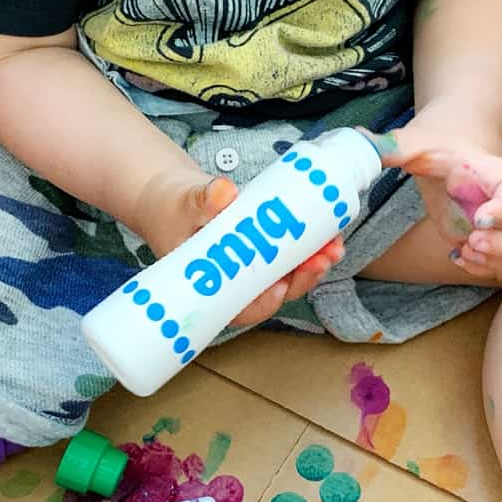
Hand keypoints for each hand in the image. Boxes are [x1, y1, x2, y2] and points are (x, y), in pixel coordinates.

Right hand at [134, 167, 343, 326]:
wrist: (168, 196)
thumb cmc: (168, 208)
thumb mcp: (183, 203)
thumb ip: (202, 199)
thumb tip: (224, 192)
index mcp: (210, 287)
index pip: (240, 308)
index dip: (263, 304)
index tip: (280, 288)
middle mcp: (234, 283)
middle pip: (273, 293)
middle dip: (302, 278)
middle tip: (323, 258)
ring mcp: (250, 267)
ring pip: (286, 275)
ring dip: (313, 263)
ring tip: (334, 245)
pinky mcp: (260, 249)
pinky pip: (287, 254)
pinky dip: (308, 247)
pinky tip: (327, 235)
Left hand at [370, 122, 501, 279]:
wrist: (447, 139)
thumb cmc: (433, 138)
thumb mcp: (410, 140)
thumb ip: (389, 146)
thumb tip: (355, 141)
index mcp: (489, 169)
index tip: (478, 220)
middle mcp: (501, 196)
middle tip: (471, 243)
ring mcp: (496, 218)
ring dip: (496, 260)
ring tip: (463, 254)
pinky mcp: (482, 234)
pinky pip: (498, 258)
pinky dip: (483, 267)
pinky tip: (456, 257)